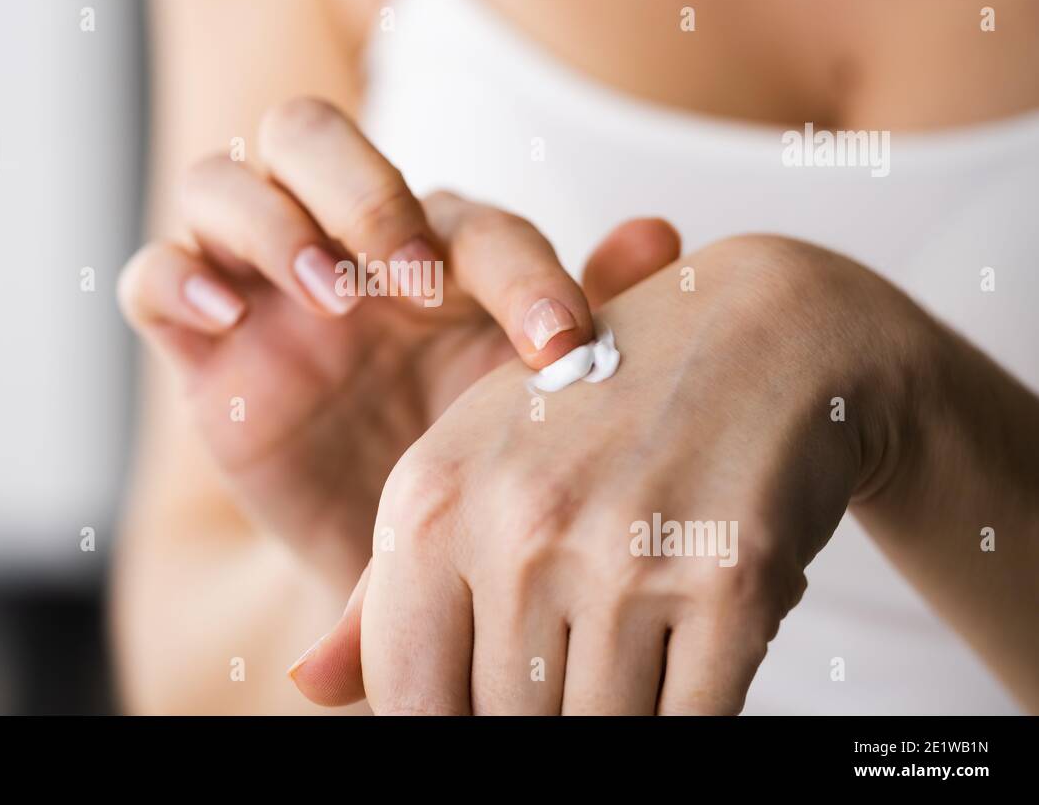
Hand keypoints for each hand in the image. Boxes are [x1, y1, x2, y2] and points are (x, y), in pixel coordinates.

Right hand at [118, 98, 680, 588]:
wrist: (401, 574)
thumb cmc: (474, 474)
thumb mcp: (530, 411)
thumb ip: (587, 315)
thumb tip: (662, 232)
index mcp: (430, 253)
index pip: (464, 216)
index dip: (517, 267)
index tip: (561, 349)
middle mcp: (336, 248)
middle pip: (308, 134)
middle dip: (362, 191)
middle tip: (414, 283)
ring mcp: (259, 291)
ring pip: (220, 183)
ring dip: (273, 221)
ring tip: (330, 294)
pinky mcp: (201, 349)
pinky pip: (153, 277)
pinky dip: (176, 277)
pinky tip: (225, 314)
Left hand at [291, 234, 926, 710]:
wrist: (756, 332)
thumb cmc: (592, 414)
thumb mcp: (468, 478)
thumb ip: (385, 593)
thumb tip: (310, 686)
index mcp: (431, 502)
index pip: (411, 698)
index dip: (455, 721)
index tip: (491, 698)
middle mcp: (518, 524)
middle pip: (508, 725)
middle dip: (545, 709)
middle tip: (581, 639)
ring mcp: (625, 552)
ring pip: (601, 732)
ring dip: (623, 704)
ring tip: (640, 625)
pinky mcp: (731, 577)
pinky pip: (693, 723)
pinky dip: (692, 706)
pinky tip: (692, 636)